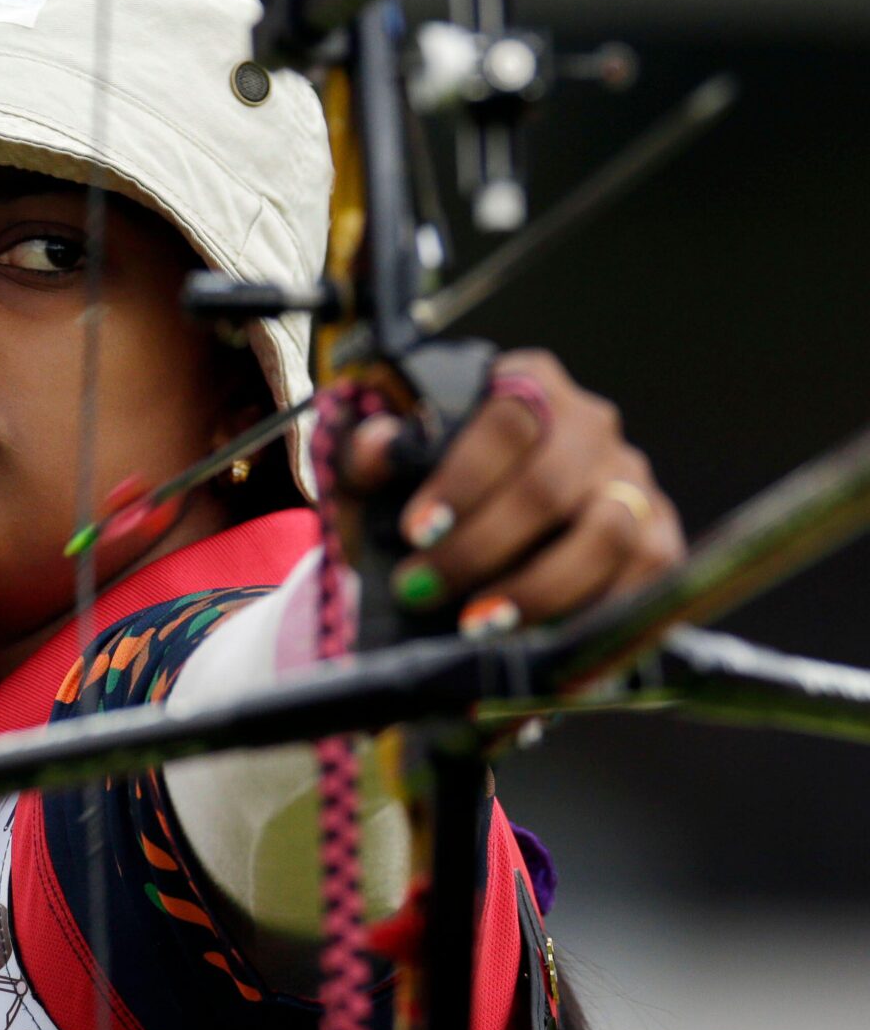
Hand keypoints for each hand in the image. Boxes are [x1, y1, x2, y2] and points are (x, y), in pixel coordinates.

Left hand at [344, 349, 685, 632]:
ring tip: (478, 626)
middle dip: (481, 549)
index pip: (507, 421)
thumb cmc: (427, 492)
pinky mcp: (658, 536)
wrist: (476, 530)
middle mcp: (589, 426)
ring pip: (607, 536)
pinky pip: (648, 579)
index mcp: (526, 385)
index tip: (417, 531)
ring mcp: (631, 481)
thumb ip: (371, 454)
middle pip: (550, 486)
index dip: (462, 479)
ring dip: (540, 591)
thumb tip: (378, 450)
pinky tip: (540, 645)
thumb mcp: (385, 469)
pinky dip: (595, 617)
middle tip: (423, 590)